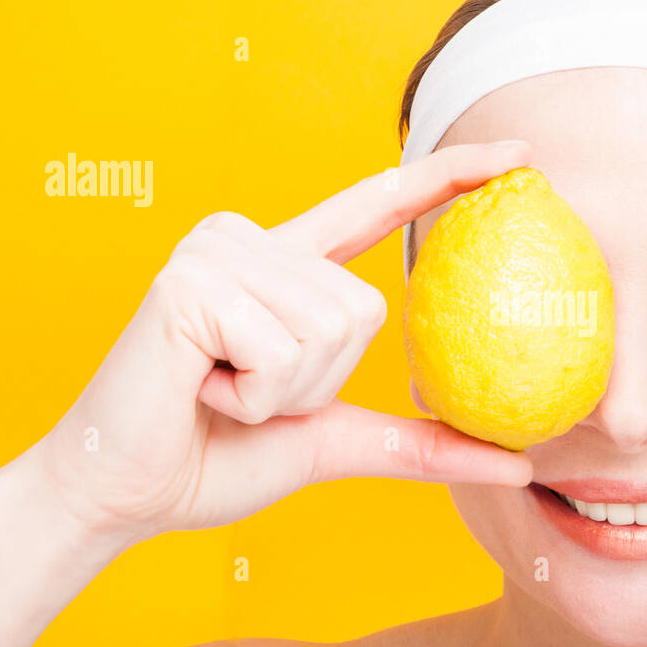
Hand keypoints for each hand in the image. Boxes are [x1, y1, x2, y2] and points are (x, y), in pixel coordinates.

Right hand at [35, 141, 534, 540]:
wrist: (123, 494)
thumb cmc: (218, 458)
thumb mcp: (335, 440)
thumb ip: (420, 442)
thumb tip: (521, 467)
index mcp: (284, 264)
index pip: (380, 206)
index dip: (449, 178)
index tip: (523, 152)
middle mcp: (251, 239)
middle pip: (364, 305)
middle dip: (316, 382)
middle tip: (243, 393)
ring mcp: (217, 250)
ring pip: (329, 326)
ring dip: (282, 392)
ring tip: (217, 390)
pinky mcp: (188, 279)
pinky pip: (280, 347)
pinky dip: (251, 396)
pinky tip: (197, 389)